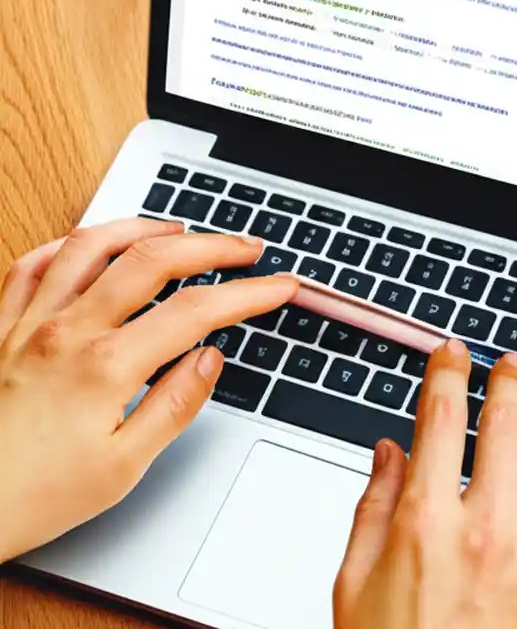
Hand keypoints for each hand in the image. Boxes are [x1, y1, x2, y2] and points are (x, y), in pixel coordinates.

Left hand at [0, 218, 297, 561]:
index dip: (248, 293)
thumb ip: (173, 405)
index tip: (278, 286)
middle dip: (210, 246)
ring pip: (90, 247)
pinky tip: (91, 246)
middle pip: (151, 261)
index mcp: (106, 367)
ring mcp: (28, 324)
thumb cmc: (33, 496)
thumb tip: (209, 361)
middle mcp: (67, 332)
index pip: (196, 311)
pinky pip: (32, 266)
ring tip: (178, 229)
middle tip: (245, 248)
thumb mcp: (123, 467)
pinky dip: (68, 246)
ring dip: (142, 229)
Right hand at [334, 340, 516, 628]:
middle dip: (511, 386)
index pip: (442, 422)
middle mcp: (491, 536)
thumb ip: (374, 507)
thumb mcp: (353, 581)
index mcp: (430, 523)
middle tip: (513, 367)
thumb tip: (389, 451)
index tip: (454, 356)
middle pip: (510, 431)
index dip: (448, 376)